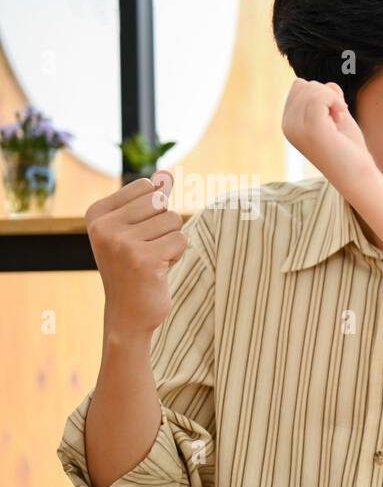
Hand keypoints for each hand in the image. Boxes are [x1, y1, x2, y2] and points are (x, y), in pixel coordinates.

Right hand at [86, 171, 184, 338]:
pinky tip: (158, 271)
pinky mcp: (143, 259)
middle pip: (161, 202)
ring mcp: (121, 243)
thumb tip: (166, 173)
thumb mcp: (137, 228)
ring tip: (152, 261)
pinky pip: (180, 240)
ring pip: (173, 220)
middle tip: (147, 250)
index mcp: (97, 213)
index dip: (154, 210)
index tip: (137, 235)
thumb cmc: (134, 267)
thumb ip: (151, 199)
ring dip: (171, 242)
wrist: (127, 314)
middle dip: (165, 226)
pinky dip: (176, 255)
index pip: (146, 187)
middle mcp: (104, 226)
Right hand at [281, 78, 375, 193]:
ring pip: (312, 88)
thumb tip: (329, 84)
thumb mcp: (336, 116)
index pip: (299, 87)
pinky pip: (320, 96)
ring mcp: (297, 127)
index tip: (333, 114)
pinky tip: (341, 116)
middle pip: (304, 85)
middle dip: (326, 94)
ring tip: (339, 121)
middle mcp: (288, 125)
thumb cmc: (349, 149)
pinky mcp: (311, 128)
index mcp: (290, 123)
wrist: (358, 177)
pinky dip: (336, 100)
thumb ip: (329, 98)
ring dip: (333, 99)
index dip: (321, 94)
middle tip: (337, 118)